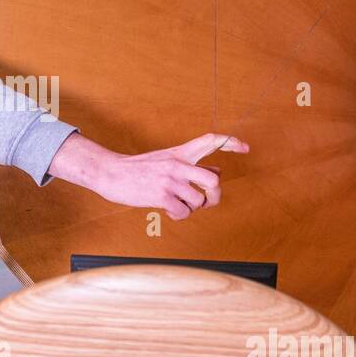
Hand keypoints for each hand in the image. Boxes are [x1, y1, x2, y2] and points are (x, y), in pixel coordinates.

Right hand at [47, 131, 248, 220]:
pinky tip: (168, 210)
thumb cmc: (138, 169)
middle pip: (214, 181)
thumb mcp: (165, 159)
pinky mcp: (161, 196)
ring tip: (178, 204)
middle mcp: (178, 165)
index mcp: (180, 153)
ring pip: (199, 201)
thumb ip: (188, 165)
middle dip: (215, 196)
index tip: (245, 148)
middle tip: (206, 201)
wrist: (111, 173)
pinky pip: (183, 212)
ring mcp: (170, 180)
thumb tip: (215, 176)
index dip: (230, 143)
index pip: (210, 141)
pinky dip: (178, 215)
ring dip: (192, 208)